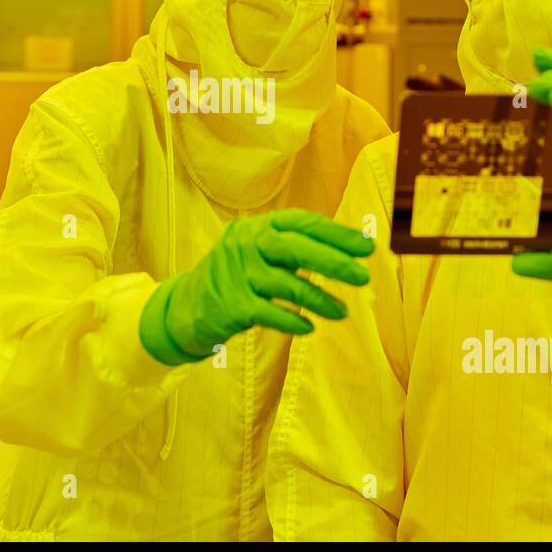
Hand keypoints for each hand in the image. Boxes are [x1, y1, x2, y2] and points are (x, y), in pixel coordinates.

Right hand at [140, 208, 373, 364]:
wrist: (186, 306)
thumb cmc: (237, 278)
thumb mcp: (260, 253)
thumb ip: (295, 249)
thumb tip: (348, 253)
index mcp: (258, 226)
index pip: (303, 223)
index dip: (336, 234)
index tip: (365, 247)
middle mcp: (246, 244)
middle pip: (297, 248)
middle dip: (334, 262)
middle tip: (363, 276)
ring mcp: (237, 273)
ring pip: (288, 284)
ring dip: (320, 300)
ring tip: (342, 312)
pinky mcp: (232, 305)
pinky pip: (272, 313)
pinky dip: (294, 321)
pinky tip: (310, 328)